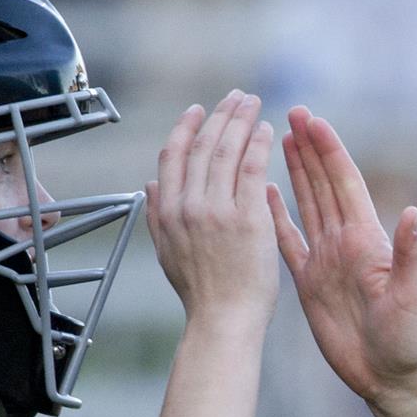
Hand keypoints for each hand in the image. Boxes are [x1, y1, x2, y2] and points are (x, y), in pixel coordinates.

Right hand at [145, 91, 281, 326]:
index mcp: (168, 211)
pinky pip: (251, 169)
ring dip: (240, 121)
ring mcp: (217, 210)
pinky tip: (266, 130)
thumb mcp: (167, 252)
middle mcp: (188, 205)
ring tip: (253, 103)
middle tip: (236, 96)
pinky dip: (257, 144)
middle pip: (201, 146)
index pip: (172, 156)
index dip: (184, 128)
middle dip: (219, 116)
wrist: (223, 319)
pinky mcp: (246, 218)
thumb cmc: (201, 293)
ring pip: (226, 152)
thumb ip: (157, 215)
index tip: (197, 109)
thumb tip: (150, 184)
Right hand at [271, 106, 416, 403]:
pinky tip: (262, 195)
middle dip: (309, 149)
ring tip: (279, 140)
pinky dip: (275, 217)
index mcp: (366, 239)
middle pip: (323, 185)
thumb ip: (408, 254)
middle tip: (291, 113)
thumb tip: (411, 214)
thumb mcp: (409, 295)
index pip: (345, 183)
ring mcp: (327, 261)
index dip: (329, 151)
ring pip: (306, 206)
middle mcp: (345, 243)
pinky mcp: (310, 283)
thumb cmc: (407, 338)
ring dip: (295, 173)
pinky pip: (288, 242)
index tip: (312, 119)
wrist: (390, 376)